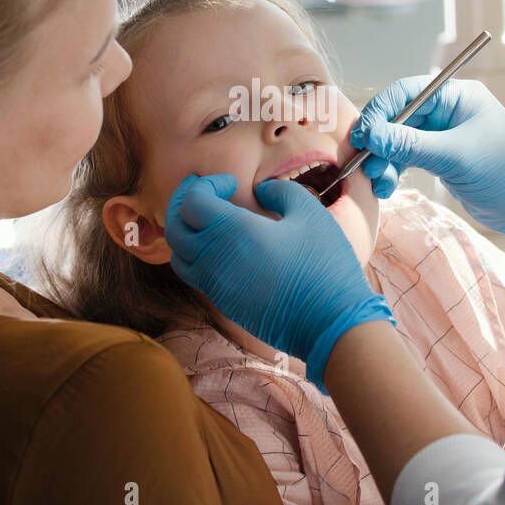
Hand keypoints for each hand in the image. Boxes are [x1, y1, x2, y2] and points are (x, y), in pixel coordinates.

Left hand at [164, 173, 394, 393]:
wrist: (330, 323)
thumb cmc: (324, 264)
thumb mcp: (310, 213)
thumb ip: (281, 192)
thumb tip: (260, 191)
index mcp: (230, 232)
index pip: (191, 202)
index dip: (205, 184)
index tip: (230, 182)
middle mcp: (213, 260)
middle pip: (174, 228)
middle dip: (183, 204)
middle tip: (202, 191)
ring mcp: (216, 286)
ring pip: (179, 256)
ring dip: (186, 233)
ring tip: (208, 220)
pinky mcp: (224, 304)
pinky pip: (196, 276)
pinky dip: (198, 255)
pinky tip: (224, 247)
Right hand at [351, 76, 504, 269]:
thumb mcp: (455, 157)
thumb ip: (410, 145)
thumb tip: (369, 135)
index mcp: (456, 96)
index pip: (405, 93)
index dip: (379, 113)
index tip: (361, 137)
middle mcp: (447, 111)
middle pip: (396, 118)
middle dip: (378, 142)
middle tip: (364, 165)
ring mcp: (443, 135)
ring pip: (398, 142)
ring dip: (383, 162)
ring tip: (377, 184)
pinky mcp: (440, 159)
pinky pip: (406, 159)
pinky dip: (394, 172)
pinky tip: (386, 189)